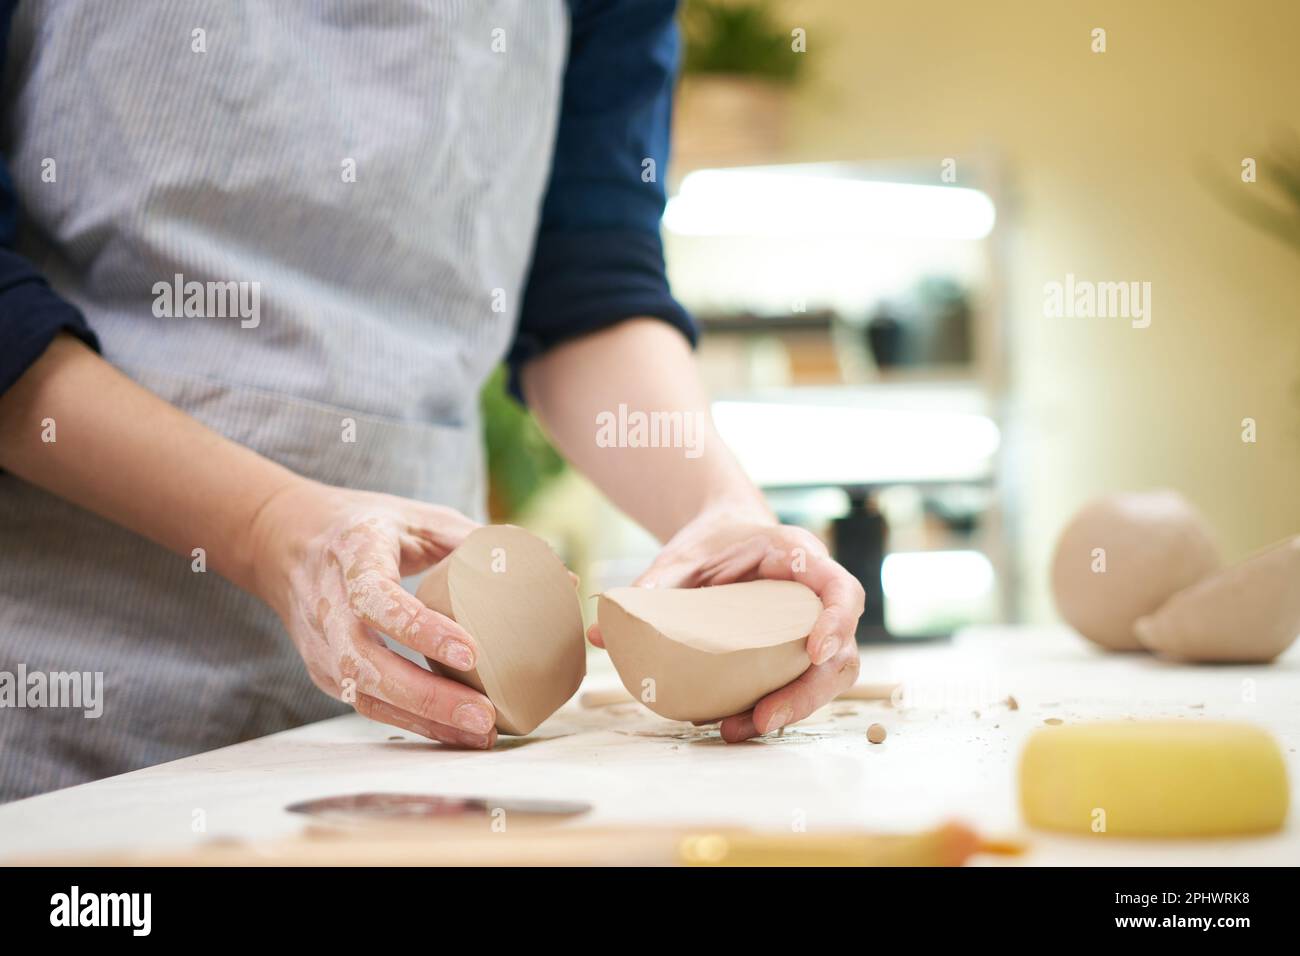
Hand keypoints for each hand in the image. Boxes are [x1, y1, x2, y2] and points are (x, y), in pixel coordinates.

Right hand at [249, 479, 497, 747]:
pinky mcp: (326, 672)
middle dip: (427, 697)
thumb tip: (563, 576)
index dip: (420, 629)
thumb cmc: (368, 527)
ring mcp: (322, 645)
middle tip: (485, 715)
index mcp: (352, 555)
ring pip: (365, 695)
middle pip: (367, 664)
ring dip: (424, 720)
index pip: (376, 599)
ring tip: (481, 733)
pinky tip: (456, 734)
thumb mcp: (418, 518)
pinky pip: (368, 705)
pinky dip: (412, 723)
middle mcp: (328, 606)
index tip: (470, 652)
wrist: (287, 541)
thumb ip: (481, 543)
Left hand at [589, 504, 864, 742]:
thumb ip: (653, 586)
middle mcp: (817, 595)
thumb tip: (604, 633)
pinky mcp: (798, 651)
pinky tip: (735, 722)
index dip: (837, 622)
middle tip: (765, 717)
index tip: (816, 651)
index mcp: (801, 559)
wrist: (724, 533)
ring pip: (828, 676)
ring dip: (793, 708)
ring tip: (742, 728)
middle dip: (810, 691)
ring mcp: (814, 626)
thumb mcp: (683, 556)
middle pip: (842, 650)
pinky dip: (775, 706)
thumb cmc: (713, 540)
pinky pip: (800, 684)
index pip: (843, 590)